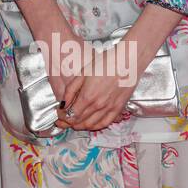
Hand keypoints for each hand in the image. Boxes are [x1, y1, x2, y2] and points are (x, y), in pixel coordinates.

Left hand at [60, 5, 184, 131]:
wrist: (127, 61)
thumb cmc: (105, 62)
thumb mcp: (83, 73)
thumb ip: (71, 90)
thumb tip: (63, 104)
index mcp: (87, 96)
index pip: (70, 115)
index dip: (62, 117)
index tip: (60, 114)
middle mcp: (98, 106)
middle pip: (79, 122)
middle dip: (69, 123)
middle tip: (64, 120)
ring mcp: (109, 108)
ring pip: (91, 125)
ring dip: (81, 126)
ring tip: (76, 122)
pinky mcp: (118, 108)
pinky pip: (105, 123)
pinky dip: (96, 126)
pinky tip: (91, 123)